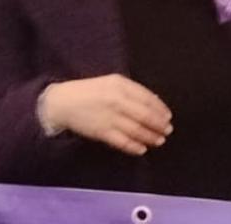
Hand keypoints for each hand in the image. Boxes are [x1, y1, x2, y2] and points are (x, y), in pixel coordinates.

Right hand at [38, 75, 171, 155]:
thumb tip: (155, 102)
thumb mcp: (110, 82)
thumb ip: (131, 91)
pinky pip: (124, 142)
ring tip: (159, 141)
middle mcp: (117, 100)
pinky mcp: (102, 132)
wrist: (62, 102)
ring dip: (151, 137)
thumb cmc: (89, 91)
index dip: (160, 109)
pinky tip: (142, 149)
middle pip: (146, 115)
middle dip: (159, 125)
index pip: (147, 98)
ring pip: (137, 130)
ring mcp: (110, 117)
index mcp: (119, 84)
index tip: (168, 116)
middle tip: (167, 131)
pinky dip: (135, 147)